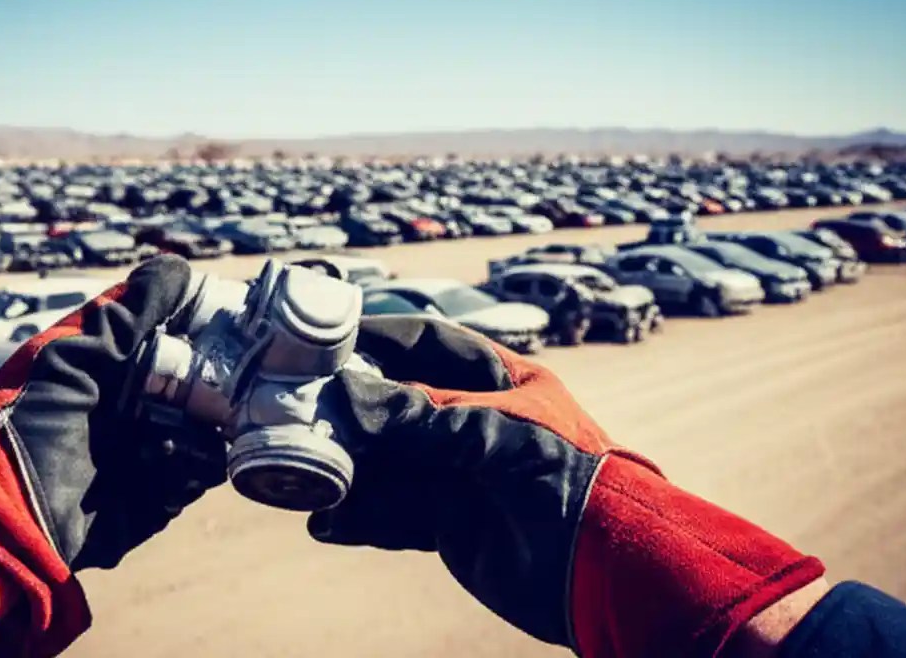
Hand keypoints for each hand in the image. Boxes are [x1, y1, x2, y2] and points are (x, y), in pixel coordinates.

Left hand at [0, 255, 226, 653]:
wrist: (5, 512)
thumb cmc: (26, 424)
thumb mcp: (68, 356)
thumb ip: (124, 316)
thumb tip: (177, 266)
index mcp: (112, 366)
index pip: (174, 337)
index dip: (205, 327)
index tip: (233, 318)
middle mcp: (134, 406)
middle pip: (203, 384)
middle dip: (220, 381)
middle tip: (235, 379)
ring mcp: (147, 451)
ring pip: (207, 430)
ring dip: (203, 429)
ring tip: (176, 433)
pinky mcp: (157, 496)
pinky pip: (195, 476)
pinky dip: (190, 469)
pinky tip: (164, 464)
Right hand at [312, 316, 823, 657]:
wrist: (606, 571)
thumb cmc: (567, 479)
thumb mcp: (494, 434)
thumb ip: (421, 416)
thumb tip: (347, 395)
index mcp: (504, 382)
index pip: (433, 344)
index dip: (384, 337)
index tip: (333, 335)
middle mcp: (479, 424)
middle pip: (400, 405)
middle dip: (352, 411)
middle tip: (300, 410)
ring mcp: (464, 476)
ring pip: (390, 463)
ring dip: (347, 469)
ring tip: (300, 472)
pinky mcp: (452, 525)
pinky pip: (395, 513)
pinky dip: (360, 516)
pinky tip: (325, 519)